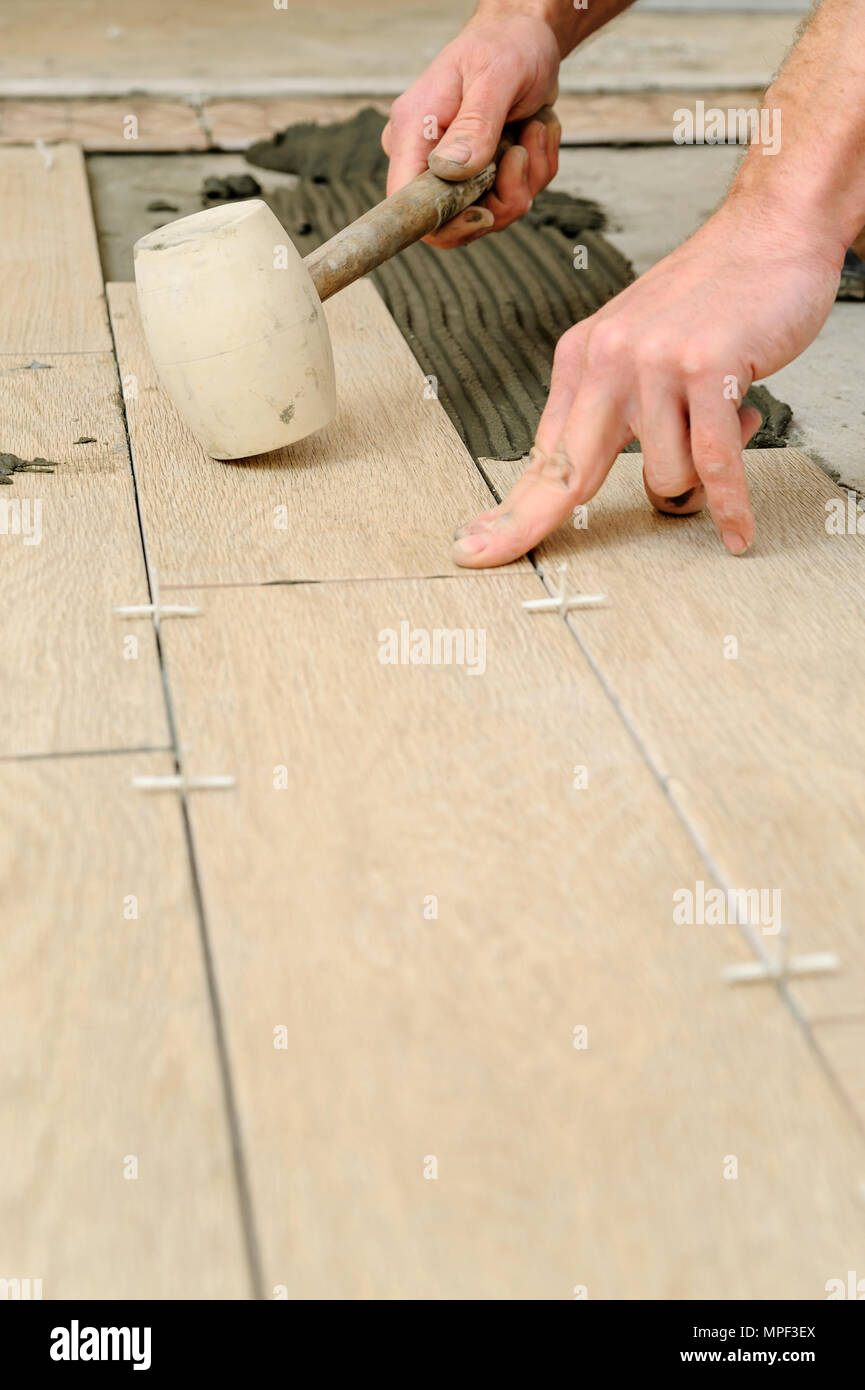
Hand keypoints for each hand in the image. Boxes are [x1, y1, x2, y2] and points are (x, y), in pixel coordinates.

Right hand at [382, 13, 561, 246]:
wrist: (526, 36)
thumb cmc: (507, 45)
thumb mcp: (496, 76)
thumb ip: (475, 125)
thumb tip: (450, 171)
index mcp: (413, 131)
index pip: (407, 203)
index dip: (444, 224)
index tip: (487, 212)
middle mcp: (424, 156)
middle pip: (455, 218)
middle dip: (504, 195)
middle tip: (524, 151)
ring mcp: (450, 169)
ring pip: (490, 212)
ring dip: (526, 179)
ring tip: (534, 130)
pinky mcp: (476, 175)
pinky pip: (508, 198)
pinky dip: (533, 173)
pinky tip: (534, 134)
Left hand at [452, 200, 841, 562]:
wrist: (768, 232)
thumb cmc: (711, 299)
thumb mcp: (637, 346)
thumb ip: (610, 410)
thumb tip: (585, 478)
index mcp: (583, 357)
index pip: (545, 455)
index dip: (511, 510)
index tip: (474, 546)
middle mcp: (609, 360)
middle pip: (566, 473)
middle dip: (527, 524)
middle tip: (490, 558)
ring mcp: (657, 363)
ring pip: (664, 478)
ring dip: (699, 480)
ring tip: (724, 433)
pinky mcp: (708, 367)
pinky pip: (714, 462)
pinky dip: (729, 503)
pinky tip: (736, 529)